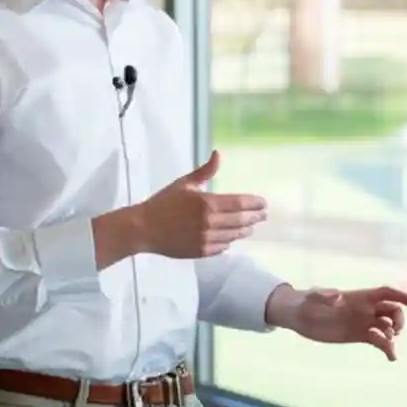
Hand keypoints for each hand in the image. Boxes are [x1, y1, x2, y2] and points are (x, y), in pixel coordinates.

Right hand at [135, 150, 266, 258]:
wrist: (143, 229)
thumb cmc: (163, 203)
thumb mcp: (184, 183)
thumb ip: (205, 171)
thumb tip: (218, 154)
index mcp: (207, 203)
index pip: (240, 203)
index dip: (255, 203)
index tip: (263, 203)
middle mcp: (210, 222)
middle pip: (241, 220)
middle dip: (255, 217)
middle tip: (263, 215)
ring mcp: (206, 239)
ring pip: (234, 235)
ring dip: (245, 230)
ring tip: (250, 227)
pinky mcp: (201, 252)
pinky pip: (222, 247)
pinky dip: (229, 241)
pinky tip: (231, 237)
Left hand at [268, 285, 406, 361]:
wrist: (299, 316)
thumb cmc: (306, 302)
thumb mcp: (313, 297)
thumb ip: (324, 294)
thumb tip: (338, 296)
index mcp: (359, 296)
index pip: (386, 293)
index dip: (401, 297)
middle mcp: (365, 308)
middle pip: (392, 310)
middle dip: (398, 319)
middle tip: (393, 331)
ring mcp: (363, 322)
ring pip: (387, 327)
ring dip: (393, 336)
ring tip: (389, 347)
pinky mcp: (359, 335)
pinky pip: (378, 341)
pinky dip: (387, 348)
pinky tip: (391, 357)